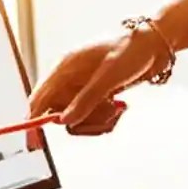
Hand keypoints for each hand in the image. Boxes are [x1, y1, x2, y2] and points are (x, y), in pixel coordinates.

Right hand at [29, 24, 170, 135]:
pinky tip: (120, 106)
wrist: (155, 45)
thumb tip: (64, 121)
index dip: (33, 122)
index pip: (39, 99)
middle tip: (107, 111)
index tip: (34, 143)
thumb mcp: (109, 76)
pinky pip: (92, 118)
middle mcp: (70, 79)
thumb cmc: (131, 51)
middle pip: (59, 114)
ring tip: (117, 107)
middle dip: (84, 120)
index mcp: (65, 68)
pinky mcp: (96, 96)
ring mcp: (83, 89)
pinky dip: (106, 119)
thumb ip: (86, 99)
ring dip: (98, 121)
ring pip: (77, 119)